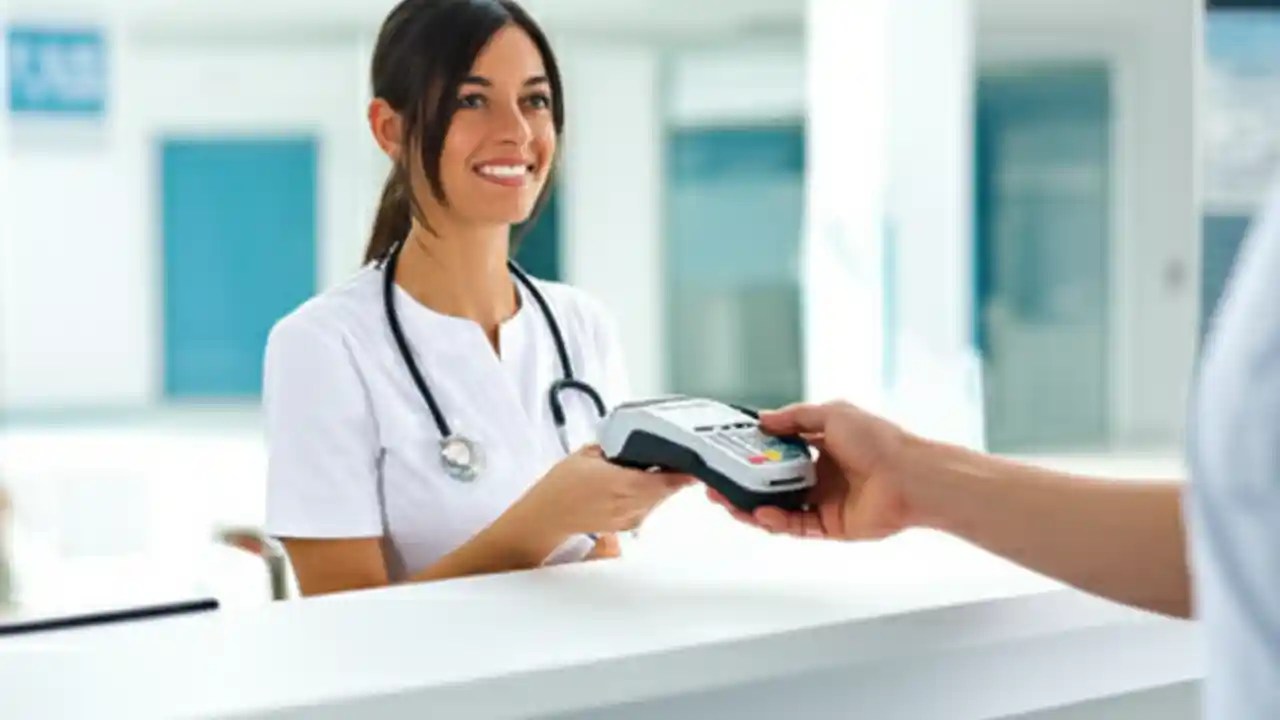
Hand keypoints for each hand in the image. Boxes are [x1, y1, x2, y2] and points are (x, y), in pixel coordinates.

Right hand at [513, 445, 693, 540]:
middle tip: (672, 454)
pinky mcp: (629, 525)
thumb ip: (616, 445)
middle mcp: (633, 505)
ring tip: (649, 467)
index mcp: (625, 484)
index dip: (685, 467)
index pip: (671, 479)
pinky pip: (649, 506)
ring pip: (661, 498)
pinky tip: (635, 483)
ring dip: (661, 483)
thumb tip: (636, 439)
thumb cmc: (562, 486)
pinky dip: (649, 494)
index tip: (691, 455)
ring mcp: (632, 518)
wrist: (548, 516)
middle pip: (670, 488)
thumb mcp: (589, 453)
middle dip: (673, 471)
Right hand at [707, 401, 916, 540]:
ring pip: (780, 507)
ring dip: (752, 506)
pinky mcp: (831, 526)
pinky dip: (776, 521)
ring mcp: (825, 502)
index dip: (753, 453)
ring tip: (727, 503)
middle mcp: (821, 475)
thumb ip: (795, 418)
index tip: (727, 454)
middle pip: (773, 483)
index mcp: (822, 446)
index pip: (779, 451)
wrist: (911, 478)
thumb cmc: (879, 440)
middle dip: (744, 484)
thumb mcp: (832, 414)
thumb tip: (762, 419)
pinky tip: (760, 513)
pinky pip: (797, 525)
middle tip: (716, 485)